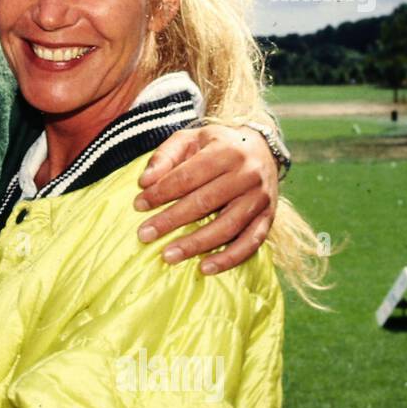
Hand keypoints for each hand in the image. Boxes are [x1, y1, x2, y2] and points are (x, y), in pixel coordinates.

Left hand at [133, 123, 278, 273]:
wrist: (261, 147)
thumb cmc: (216, 145)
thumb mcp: (190, 139)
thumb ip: (165, 156)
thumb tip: (144, 182)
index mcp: (226, 151)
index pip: (188, 176)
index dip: (161, 192)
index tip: (138, 205)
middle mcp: (248, 174)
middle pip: (205, 202)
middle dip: (171, 221)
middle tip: (144, 235)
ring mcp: (260, 198)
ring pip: (227, 226)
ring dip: (196, 244)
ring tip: (168, 256)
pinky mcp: (268, 217)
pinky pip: (251, 242)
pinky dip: (229, 258)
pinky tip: (205, 268)